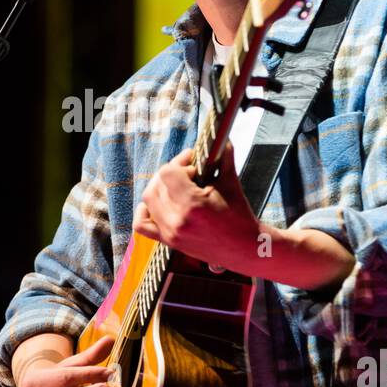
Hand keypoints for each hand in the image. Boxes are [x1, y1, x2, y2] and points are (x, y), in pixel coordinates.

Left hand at [133, 145, 259, 270]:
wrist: (244, 249)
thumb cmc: (240, 216)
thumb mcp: (232, 184)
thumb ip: (224, 158)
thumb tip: (222, 138)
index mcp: (193, 205)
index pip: (168, 173)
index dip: (179, 162)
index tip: (193, 162)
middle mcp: (178, 220)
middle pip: (156, 185)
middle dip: (171, 173)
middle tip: (188, 172)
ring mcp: (171, 233)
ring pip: (148, 201)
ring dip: (159, 187)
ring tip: (176, 185)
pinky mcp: (169, 242)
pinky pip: (142, 225)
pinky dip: (144, 211)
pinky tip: (157, 203)